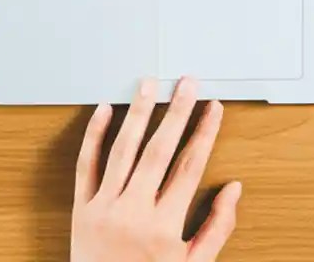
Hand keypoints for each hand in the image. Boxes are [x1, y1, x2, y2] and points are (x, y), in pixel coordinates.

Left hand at [71, 77, 240, 261]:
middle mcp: (132, 212)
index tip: (213, 109)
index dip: (205, 133)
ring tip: (148, 86)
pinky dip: (93, 136)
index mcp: (163, 226)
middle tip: (187, 85)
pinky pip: (86, 166)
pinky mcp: (80, 210)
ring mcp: (104, 208)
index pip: (190, 167)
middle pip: (159, 151)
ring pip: (122, 151)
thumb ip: (217, 227)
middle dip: (176, 113)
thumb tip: (233, 190)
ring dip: (138, 114)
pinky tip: (104, 111)